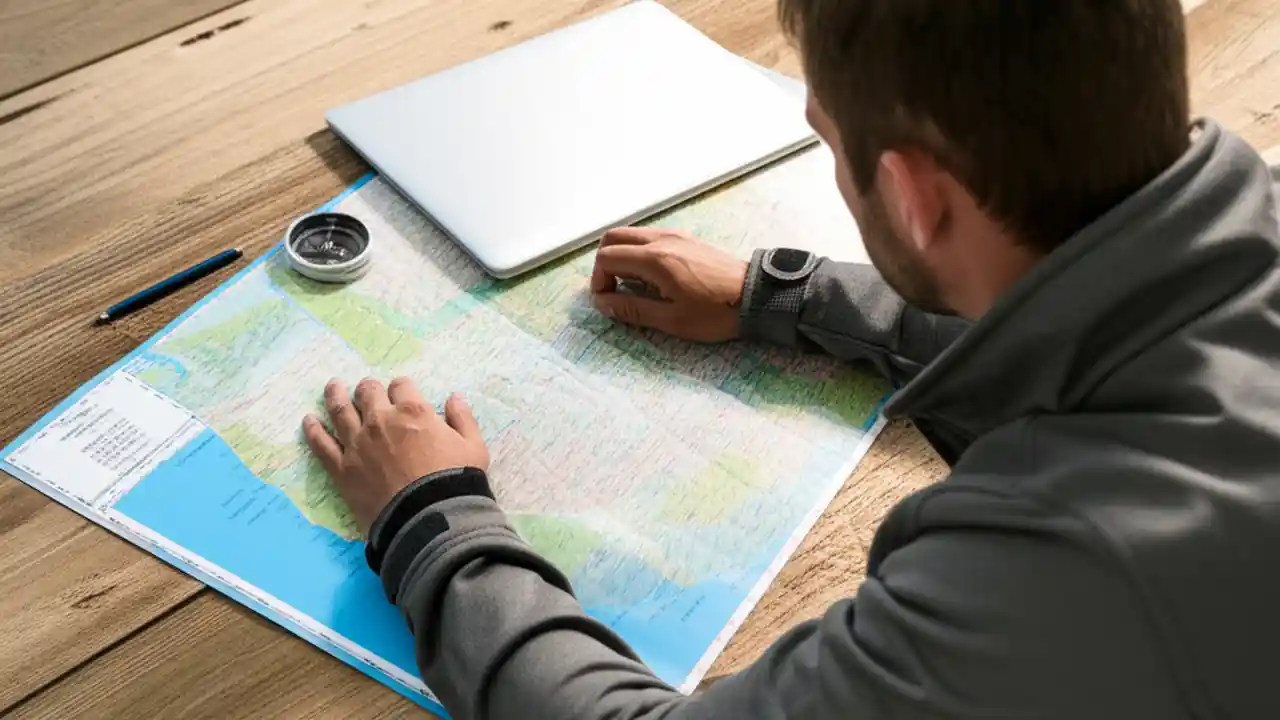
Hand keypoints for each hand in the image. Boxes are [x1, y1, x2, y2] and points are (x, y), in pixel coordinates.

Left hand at [302, 377, 488, 535]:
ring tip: (332, 387)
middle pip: (368, 392)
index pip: (402, 386)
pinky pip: (322, 444)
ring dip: (335, 395)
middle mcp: (381, 421)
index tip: (402, 393)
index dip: (402, 387)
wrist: (429, 518)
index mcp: (413, 411)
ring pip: (340, 410)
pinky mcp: (342, 468)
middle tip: (367, 389)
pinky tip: (308, 421)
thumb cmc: (455, 481)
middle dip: (368, 388)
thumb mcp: (473, 447)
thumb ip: (462, 419)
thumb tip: (454, 397)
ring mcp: (357, 443)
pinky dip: (313, 430)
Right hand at [590, 227, 747, 342]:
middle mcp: (662, 240)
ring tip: (631, 286)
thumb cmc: (715, 312)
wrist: (756, 297)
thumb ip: (632, 309)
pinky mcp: (686, 239)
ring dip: (622, 256)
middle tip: (612, 290)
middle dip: (604, 263)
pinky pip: (650, 237)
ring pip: (632, 235)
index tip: (607, 301)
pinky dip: (639, 252)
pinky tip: (651, 277)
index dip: (598, 280)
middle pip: (614, 238)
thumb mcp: (671, 319)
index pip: (607, 257)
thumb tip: (603, 303)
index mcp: (655, 259)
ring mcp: (675, 236)